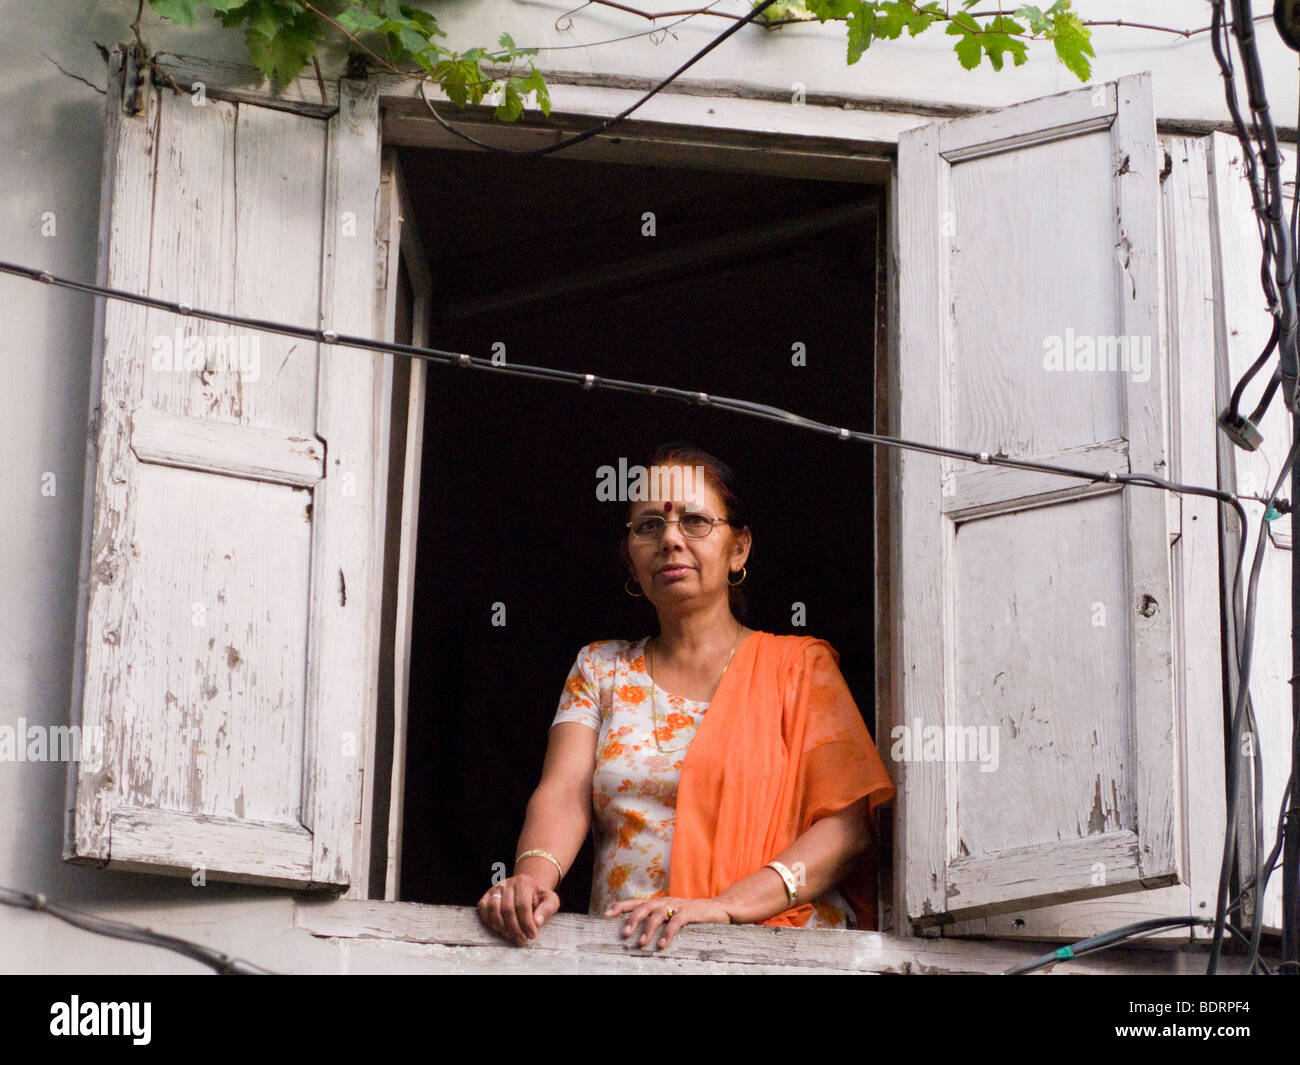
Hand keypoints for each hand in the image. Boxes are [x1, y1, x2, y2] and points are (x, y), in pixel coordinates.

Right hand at [476, 874, 560, 946]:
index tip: (532, 936)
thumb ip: (547, 910)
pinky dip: (489, 922)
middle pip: (507, 909)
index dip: (526, 923)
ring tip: (511, 936)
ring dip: (501, 927)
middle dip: (515, 929)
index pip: (522, 906)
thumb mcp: (550, 901)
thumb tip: (537, 922)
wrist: (527, 888)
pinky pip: (483, 909)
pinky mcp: (487, 895)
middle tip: (522, 940)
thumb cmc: (539, 898)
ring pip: (493, 909)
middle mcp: (507, 883)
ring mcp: (495, 888)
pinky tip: (500, 930)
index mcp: (523, 882)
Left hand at [605, 895, 732, 950]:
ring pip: (658, 914)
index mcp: (659, 903)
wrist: (720, 909)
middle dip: (632, 919)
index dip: (621, 907)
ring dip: (648, 928)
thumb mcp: (672, 916)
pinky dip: (668, 933)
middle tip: (624, 934)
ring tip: (642, 943)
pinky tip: (662, 944)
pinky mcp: (690, 912)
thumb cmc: (692, 916)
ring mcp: (678, 906)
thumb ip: (658, 921)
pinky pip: (676, 922)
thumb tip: (637, 934)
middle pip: (643, 907)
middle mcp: (665, 901)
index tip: (606, 915)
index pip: (635, 902)